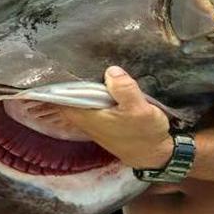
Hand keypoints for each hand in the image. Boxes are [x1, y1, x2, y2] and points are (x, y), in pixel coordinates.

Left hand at [58, 66, 173, 168]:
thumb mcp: (139, 109)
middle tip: (79, 58)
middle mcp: (83, 119)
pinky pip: (90, 102)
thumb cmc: (144, 134)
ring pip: (80, 98)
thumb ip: (124, 89)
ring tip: (90, 66)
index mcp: (86, 115)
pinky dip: (94, 92)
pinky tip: (103, 82)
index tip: (63, 62)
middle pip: (68, 94)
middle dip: (72, 78)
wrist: (154, 155)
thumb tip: (111, 71)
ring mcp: (90, 121)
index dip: (59, 79)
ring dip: (85, 85)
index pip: (60, 95)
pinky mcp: (100, 121)